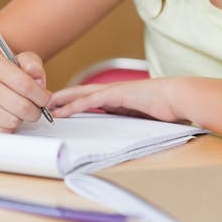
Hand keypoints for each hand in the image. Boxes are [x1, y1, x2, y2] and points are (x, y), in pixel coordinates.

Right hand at [0, 52, 51, 132]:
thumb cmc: (10, 76)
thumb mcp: (24, 63)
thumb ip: (34, 64)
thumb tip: (34, 73)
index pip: (26, 85)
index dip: (41, 95)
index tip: (45, 98)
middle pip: (22, 106)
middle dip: (35, 111)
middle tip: (36, 108)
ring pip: (13, 121)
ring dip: (22, 119)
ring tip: (20, 111)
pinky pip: (2, 132)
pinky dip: (10, 129)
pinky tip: (8, 118)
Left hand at [49, 78, 185, 122]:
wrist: (177, 97)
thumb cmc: (166, 108)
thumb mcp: (142, 117)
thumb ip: (130, 119)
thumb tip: (124, 129)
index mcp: (119, 98)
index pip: (91, 98)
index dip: (74, 102)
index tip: (60, 108)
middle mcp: (113, 92)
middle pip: (80, 93)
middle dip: (62, 98)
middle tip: (44, 103)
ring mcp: (113, 91)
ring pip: (80, 94)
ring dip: (62, 100)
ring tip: (46, 106)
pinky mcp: (116, 95)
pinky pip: (90, 101)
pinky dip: (74, 106)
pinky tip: (62, 111)